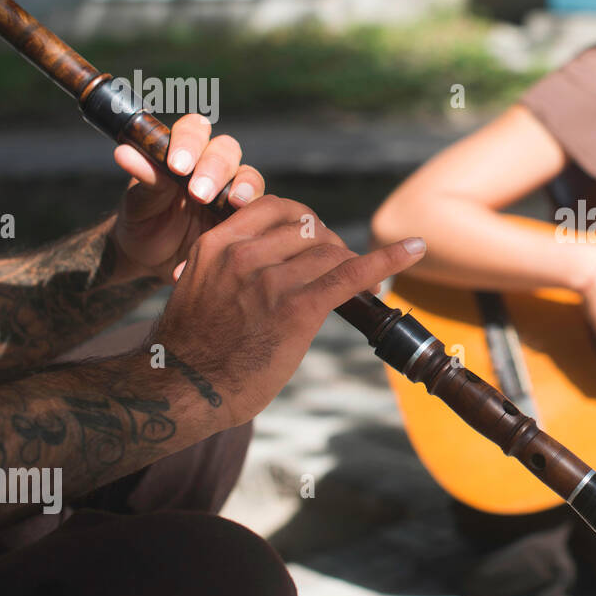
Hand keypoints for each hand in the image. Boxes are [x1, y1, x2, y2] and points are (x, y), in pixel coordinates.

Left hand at [110, 114, 265, 280]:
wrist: (150, 257)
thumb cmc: (143, 219)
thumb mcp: (139, 201)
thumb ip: (143, 177)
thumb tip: (124, 152)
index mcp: (184, 152)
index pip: (194, 130)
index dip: (190, 142)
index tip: (177, 166)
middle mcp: (211, 165)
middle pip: (226, 149)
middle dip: (215, 168)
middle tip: (199, 194)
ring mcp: (231, 189)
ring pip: (249, 175)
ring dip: (242, 186)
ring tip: (233, 203)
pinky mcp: (246, 216)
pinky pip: (259, 209)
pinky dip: (251, 215)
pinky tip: (238, 227)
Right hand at [150, 195, 425, 427]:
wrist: (181, 388)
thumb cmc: (194, 344)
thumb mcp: (203, 286)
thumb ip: (234, 264)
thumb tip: (273, 260)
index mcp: (218, 242)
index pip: (276, 207)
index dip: (304, 220)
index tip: (315, 237)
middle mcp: (244, 254)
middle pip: (309, 227)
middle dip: (331, 244)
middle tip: (341, 266)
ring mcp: (271, 280)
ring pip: (331, 251)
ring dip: (352, 263)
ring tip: (365, 281)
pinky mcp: (297, 309)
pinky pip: (351, 274)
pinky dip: (387, 260)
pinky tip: (413, 250)